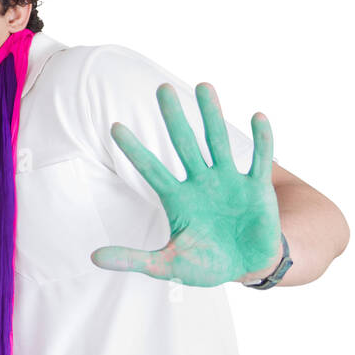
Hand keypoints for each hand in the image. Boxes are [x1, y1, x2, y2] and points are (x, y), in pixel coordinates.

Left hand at [91, 83, 279, 286]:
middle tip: (162, 88)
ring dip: (212, 115)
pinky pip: (261, 160)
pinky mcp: (257, 189)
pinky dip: (261, 140)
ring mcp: (229, 182)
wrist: (246, 267)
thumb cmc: (206, 264)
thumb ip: (133, 259)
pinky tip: (256, 116)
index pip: (150, 169)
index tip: (115, 127)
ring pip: (218, 142)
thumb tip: (93, 258)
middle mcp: (201, 183)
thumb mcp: (166, 264)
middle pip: (184, 144)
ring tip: (204, 87)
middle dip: (174, 117)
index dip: (134, 150)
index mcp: (176, 198)